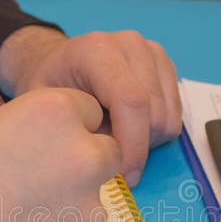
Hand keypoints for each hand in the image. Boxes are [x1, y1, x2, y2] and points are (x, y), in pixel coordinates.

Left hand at [0, 27, 182, 186]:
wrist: (57, 64)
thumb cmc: (49, 89)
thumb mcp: (45, 109)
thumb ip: (73, 129)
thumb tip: (106, 162)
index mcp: (97, 49)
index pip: (131, 101)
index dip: (132, 146)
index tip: (122, 177)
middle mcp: (131, 44)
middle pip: (154, 114)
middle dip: (137, 149)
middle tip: (109, 158)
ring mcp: (152, 52)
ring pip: (168, 119)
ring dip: (147, 142)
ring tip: (115, 137)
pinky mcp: (165, 66)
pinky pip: (175, 116)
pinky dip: (156, 133)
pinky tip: (129, 127)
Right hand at [0, 89, 119, 221]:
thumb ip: (2, 135)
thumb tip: (5, 144)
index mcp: (54, 116)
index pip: (89, 110)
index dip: (67, 126)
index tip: (46, 142)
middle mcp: (83, 159)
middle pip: (107, 154)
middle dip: (83, 163)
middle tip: (43, 182)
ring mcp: (87, 213)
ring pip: (92, 204)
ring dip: (68, 209)